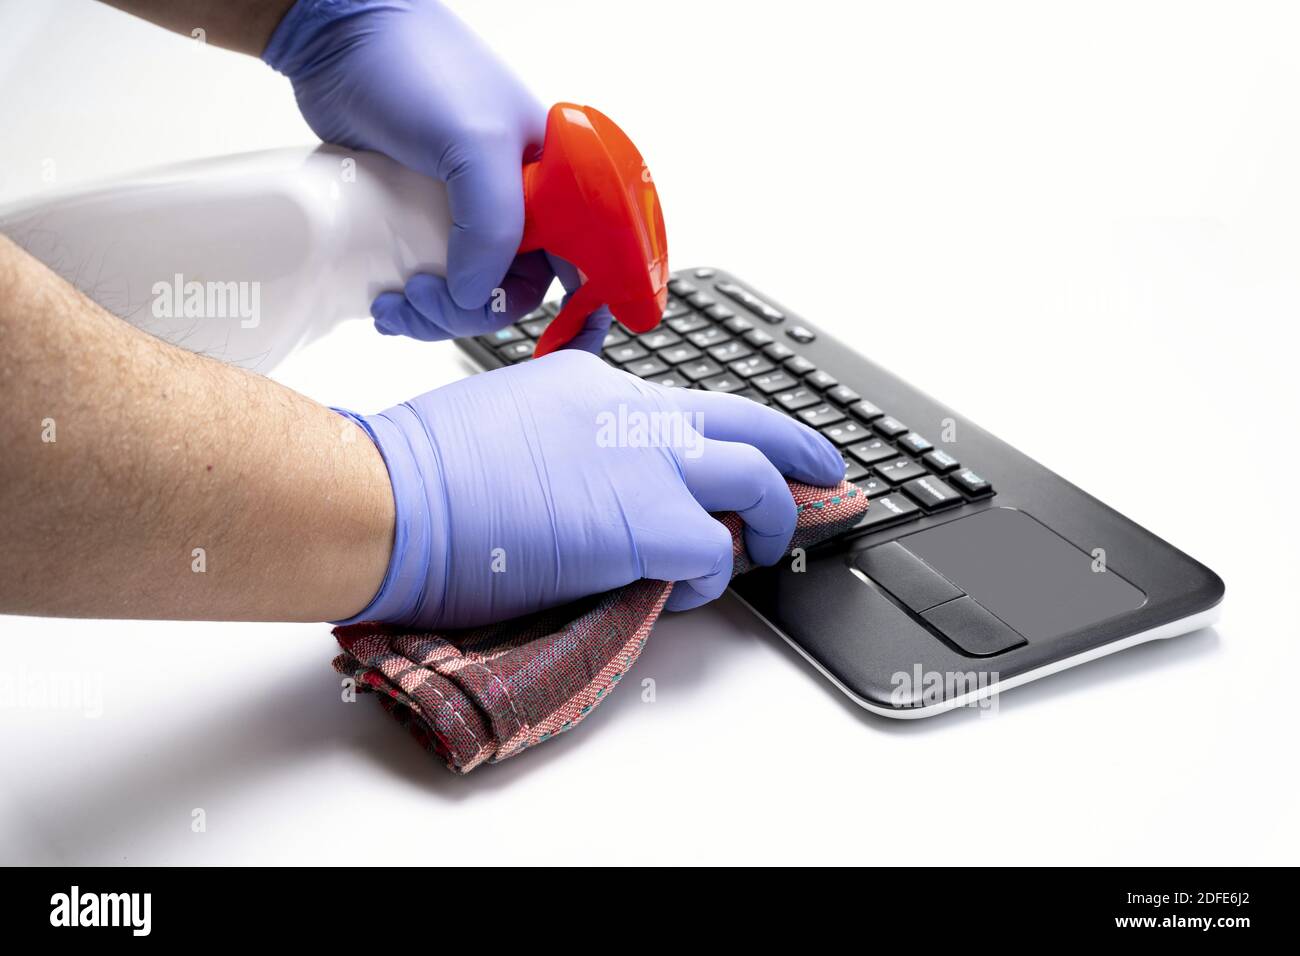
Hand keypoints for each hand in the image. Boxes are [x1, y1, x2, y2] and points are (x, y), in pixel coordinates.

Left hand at [263, 0, 609, 347]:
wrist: (337, 36)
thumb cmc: (416, 67)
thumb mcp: (473, 146)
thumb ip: (493, 227)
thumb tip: (479, 296)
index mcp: (552, 182)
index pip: (574, 264)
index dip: (569, 309)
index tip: (537, 335)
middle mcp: (515, 201)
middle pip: (512, 290)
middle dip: (470, 311)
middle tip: (424, 300)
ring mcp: (465, 211)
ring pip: (468, 292)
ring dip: (434, 314)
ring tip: (394, 305)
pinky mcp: (420, 216)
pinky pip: (431, 277)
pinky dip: (412, 300)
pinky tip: (385, 299)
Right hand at [337, 351, 844, 628]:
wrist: (391, 494)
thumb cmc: (418, 471)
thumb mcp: (497, 418)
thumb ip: (553, 436)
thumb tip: (572, 474)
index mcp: (592, 386)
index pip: (681, 408)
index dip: (716, 439)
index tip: (730, 459)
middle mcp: (633, 412)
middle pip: (748, 420)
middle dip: (800, 447)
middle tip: (827, 468)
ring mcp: (645, 463)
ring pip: (757, 478)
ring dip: (773, 517)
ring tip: (767, 548)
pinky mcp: (645, 522)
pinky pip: (716, 554)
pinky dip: (714, 580)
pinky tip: (686, 592)